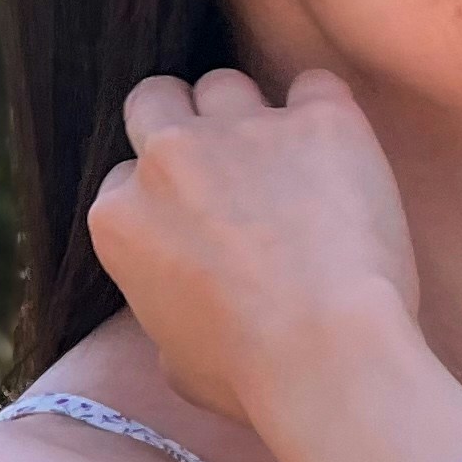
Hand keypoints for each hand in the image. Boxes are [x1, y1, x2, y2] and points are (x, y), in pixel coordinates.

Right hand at [89, 68, 421, 428]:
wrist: (327, 353)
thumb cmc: (252, 376)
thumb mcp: (175, 363)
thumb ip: (166, 312)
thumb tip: (183, 314)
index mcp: (121, 218)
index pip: (126, 178)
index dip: (162, 198)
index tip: (194, 223)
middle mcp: (168, 158)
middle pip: (155, 101)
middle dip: (182, 123)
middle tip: (224, 166)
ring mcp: (241, 130)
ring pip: (226, 85)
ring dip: (249, 114)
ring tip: (288, 162)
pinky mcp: (317, 119)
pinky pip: (315, 86)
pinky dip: (324, 110)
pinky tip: (340, 150)